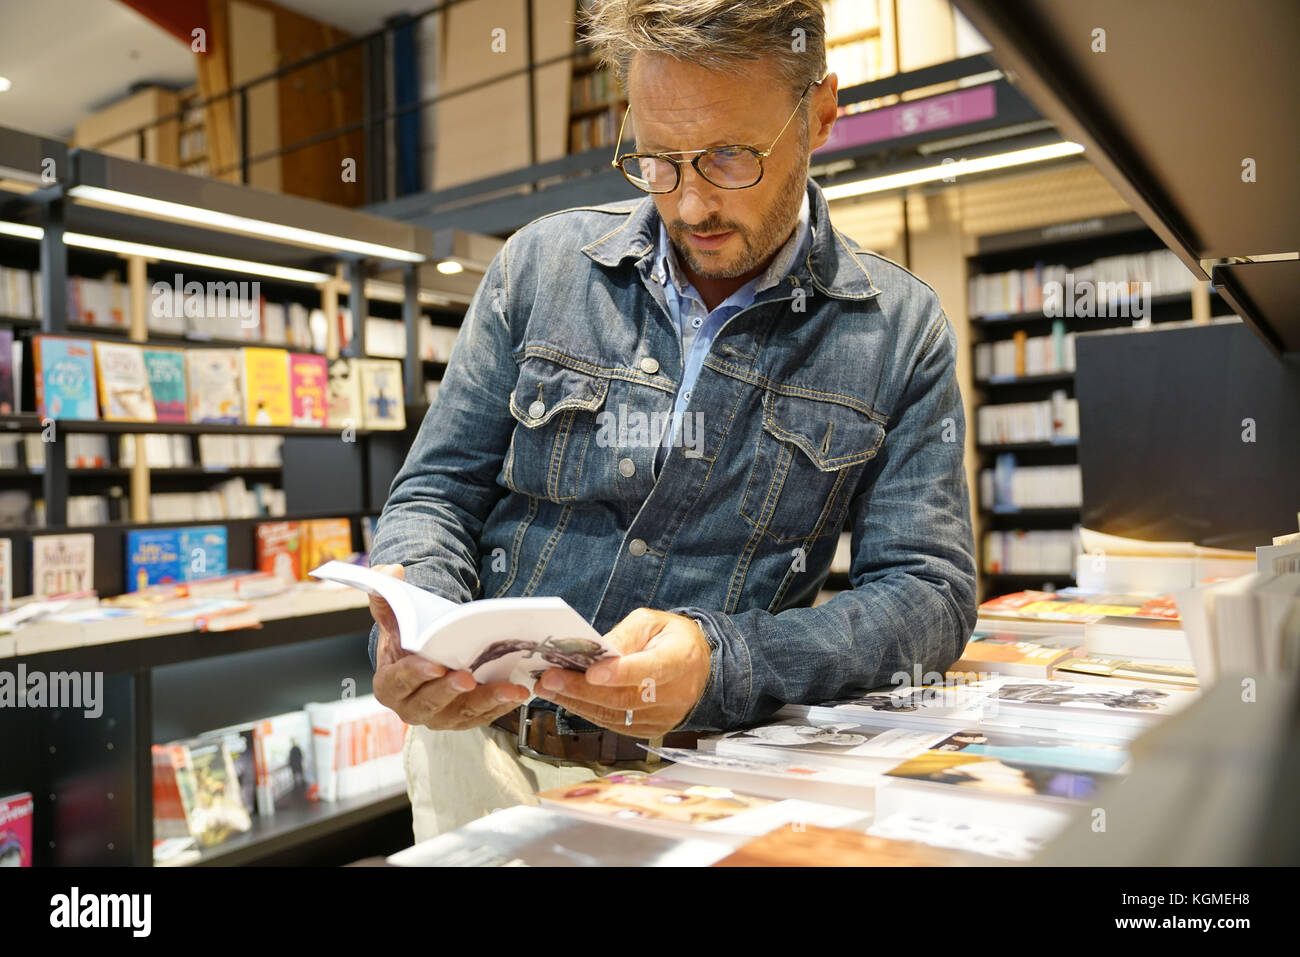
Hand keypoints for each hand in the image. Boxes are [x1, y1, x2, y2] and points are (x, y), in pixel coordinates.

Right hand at [369, 564, 530, 729]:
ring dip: (486, 701)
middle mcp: (412, 707)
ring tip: (509, 689)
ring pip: (462, 713)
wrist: (425, 658)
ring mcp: (439, 717)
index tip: (435, 665)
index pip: (399, 681)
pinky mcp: (463, 719)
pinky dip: (501, 707)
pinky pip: (482, 717)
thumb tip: (392, 570)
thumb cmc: (407, 638)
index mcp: (389, 685)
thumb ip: (387, 595)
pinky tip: (518, 693)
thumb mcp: (393, 616)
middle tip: (467, 678)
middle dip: (449, 691)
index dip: (415, 674)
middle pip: (430, 702)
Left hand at [532, 607, 710, 737]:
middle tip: (550, 679)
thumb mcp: (651, 622)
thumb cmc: (671, 638)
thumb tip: (594, 653)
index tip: (591, 672)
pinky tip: (566, 699)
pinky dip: (587, 711)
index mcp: (681, 660)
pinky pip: (615, 724)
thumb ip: (625, 636)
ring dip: (577, 702)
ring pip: (616, 715)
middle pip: (626, 698)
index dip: (621, 673)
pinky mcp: (651, 728)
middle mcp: (677, 694)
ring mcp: (665, 717)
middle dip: (583, 690)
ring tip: (548, 688)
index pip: (651, 670)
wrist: (696, 664)